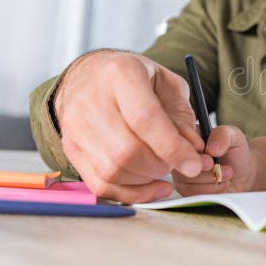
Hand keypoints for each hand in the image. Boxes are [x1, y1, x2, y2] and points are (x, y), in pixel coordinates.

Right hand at [55, 51, 204, 202]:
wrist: (89, 74)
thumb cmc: (136, 78)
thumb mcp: (168, 84)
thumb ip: (183, 116)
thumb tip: (193, 151)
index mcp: (121, 73)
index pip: (145, 118)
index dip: (172, 147)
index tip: (194, 164)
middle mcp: (91, 99)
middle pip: (127, 150)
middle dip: (161, 165)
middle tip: (180, 163)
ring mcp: (75, 126)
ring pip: (112, 170)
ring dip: (147, 179)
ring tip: (165, 168)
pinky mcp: (70, 148)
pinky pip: (99, 183)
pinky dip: (130, 192)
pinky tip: (151, 186)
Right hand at [172, 125, 255, 195]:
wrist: (242, 175)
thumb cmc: (235, 154)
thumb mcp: (234, 136)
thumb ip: (223, 135)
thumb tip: (210, 148)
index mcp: (188, 136)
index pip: (179, 140)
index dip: (196, 150)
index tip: (212, 154)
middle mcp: (180, 154)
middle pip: (182, 163)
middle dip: (208, 168)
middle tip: (224, 167)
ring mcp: (180, 173)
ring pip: (187, 180)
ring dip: (212, 180)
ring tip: (226, 175)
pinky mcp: (185, 190)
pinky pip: (192, 194)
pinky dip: (211, 191)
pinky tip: (220, 185)